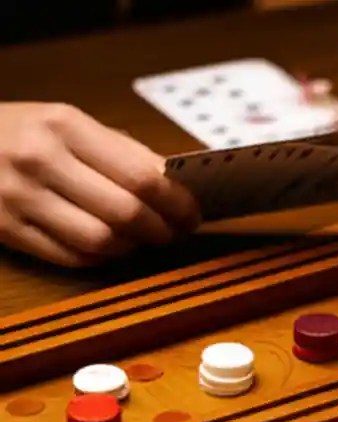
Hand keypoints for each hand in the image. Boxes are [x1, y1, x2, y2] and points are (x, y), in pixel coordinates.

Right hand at [0, 103, 199, 266]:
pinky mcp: (5, 229)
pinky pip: (70, 257)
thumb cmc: (19, 131)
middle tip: (174, 232)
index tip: (193, 212)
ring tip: (141, 239)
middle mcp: (40, 160)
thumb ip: (120, 151)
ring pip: (101, 241)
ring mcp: (19, 197)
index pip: (142, 176)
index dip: (178, 202)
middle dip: (162, 229)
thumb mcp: (66, 122)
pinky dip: (100, 257)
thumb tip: (175, 184)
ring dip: (132, 246)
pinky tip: (108, 246)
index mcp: (65, 126)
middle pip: (126, 212)